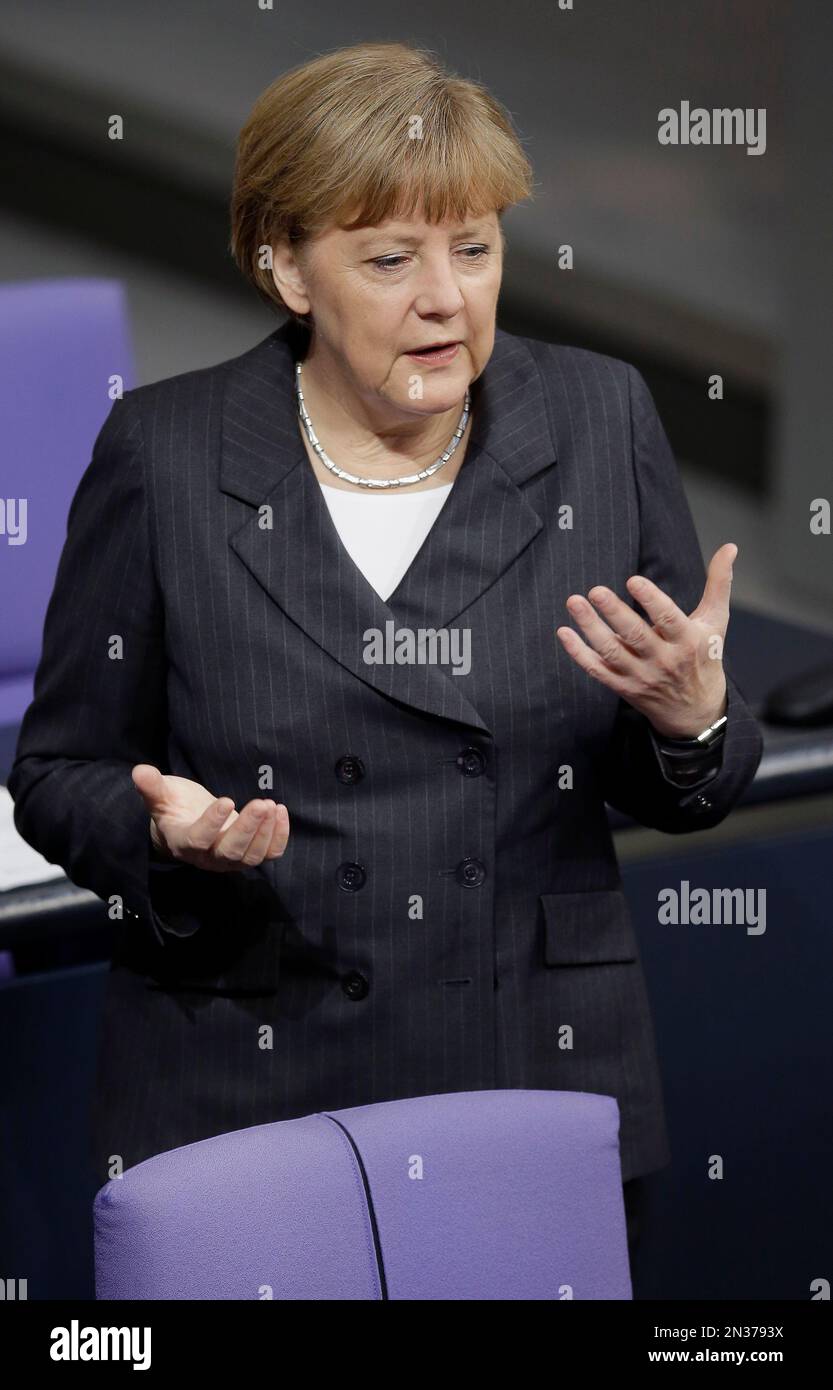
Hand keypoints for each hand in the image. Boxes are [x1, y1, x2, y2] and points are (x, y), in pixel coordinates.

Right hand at [131, 764, 289, 871]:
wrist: (188, 824)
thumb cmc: (174, 807)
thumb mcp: (161, 795)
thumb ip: (151, 787)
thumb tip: (138, 771)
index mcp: (183, 842)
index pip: (198, 839)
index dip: (212, 823)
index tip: (227, 799)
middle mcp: (207, 857)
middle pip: (230, 853)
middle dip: (247, 829)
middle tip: (261, 803)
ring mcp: (231, 859)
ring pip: (252, 857)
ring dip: (266, 832)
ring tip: (271, 805)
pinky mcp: (249, 855)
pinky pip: (268, 854)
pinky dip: (278, 837)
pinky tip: (280, 811)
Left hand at [555, 543, 735, 738]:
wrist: (696, 712)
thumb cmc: (705, 657)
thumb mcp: (716, 621)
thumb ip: (719, 583)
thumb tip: (730, 547)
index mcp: (687, 641)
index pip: (668, 619)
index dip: (651, 600)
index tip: (633, 580)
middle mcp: (663, 660)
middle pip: (635, 636)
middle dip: (614, 613)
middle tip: (595, 590)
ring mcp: (640, 675)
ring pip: (611, 652)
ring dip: (590, 627)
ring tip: (574, 602)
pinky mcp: (623, 686)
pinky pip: (596, 670)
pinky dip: (578, 653)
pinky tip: (564, 632)